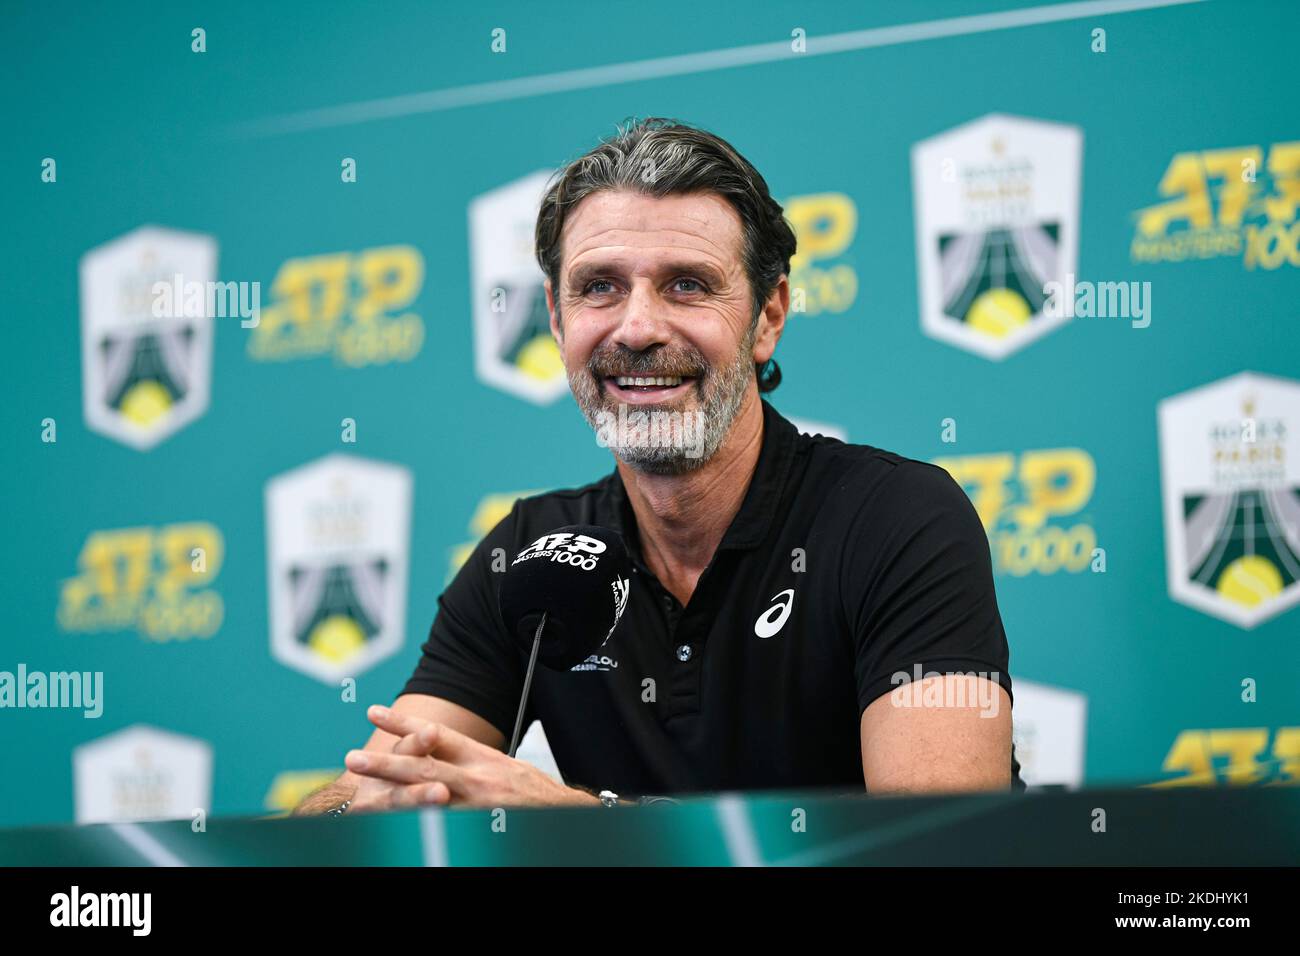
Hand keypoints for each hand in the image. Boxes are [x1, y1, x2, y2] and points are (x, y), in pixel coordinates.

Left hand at [344, 705, 599, 811]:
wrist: (568, 813)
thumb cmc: (537, 794)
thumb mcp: (504, 768)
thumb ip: (471, 763)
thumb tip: (441, 755)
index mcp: (482, 757)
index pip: (437, 734)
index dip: (403, 723)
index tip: (374, 712)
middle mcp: (477, 776)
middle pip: (424, 764)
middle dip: (386, 761)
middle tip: (353, 757)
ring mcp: (478, 803)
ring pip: (428, 794)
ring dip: (394, 792)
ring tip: (363, 793)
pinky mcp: (481, 823)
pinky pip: (445, 822)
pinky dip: (422, 820)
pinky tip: (397, 820)